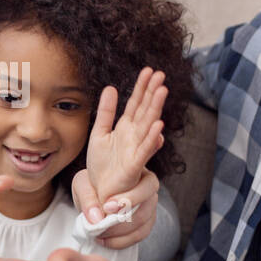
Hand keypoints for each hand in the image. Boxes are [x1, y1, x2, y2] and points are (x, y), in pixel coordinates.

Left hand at [72, 167, 159, 248]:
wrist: (95, 196)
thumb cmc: (91, 185)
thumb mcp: (82, 186)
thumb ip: (88, 198)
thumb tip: (98, 219)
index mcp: (135, 170)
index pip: (143, 178)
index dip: (129, 197)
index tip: (108, 207)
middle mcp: (148, 185)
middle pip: (145, 206)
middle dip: (121, 220)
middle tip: (99, 225)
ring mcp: (150, 203)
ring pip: (143, 222)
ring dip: (119, 232)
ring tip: (98, 234)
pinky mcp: (148, 220)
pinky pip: (141, 234)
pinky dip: (122, 241)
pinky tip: (105, 240)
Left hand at [86, 67, 166, 207]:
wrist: (99, 190)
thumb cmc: (102, 165)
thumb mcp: (99, 133)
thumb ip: (106, 112)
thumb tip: (111, 88)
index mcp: (126, 128)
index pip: (136, 103)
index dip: (142, 87)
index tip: (149, 70)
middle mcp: (134, 136)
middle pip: (146, 110)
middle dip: (153, 92)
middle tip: (161, 74)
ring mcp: (136, 150)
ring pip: (148, 126)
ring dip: (155, 109)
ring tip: (162, 91)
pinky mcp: (134, 166)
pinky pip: (144, 151)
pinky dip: (151, 140)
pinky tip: (158, 127)